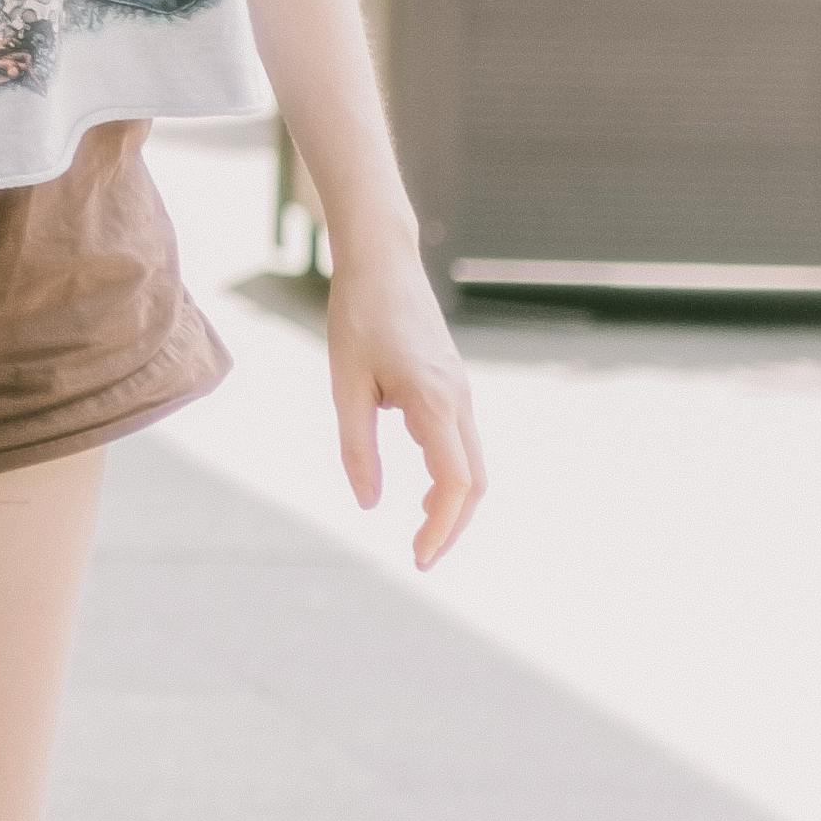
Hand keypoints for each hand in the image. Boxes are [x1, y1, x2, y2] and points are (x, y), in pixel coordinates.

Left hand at [328, 230, 483, 568]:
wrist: (383, 261)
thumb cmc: (357, 316)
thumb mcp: (345, 385)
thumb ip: (356, 447)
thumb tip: (368, 504)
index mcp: (432, 401)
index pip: (455, 484)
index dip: (441, 528)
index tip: (416, 557)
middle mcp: (459, 400)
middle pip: (475, 483)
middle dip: (452, 526)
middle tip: (421, 558)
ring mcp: (462, 392)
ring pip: (474, 465)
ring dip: (453, 504)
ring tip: (421, 532)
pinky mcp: (455, 385)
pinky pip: (463, 443)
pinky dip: (451, 476)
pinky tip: (425, 490)